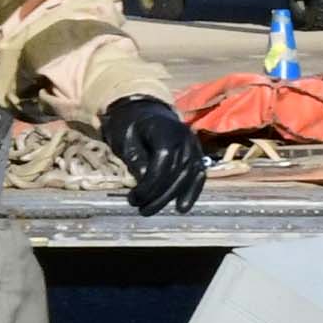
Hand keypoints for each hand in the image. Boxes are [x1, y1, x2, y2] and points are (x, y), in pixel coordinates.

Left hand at [97, 91, 206, 217]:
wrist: (145, 112)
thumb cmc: (131, 126)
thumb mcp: (124, 139)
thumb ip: (135, 159)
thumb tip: (144, 181)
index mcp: (165, 129)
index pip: (164, 159)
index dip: (150, 183)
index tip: (134, 197)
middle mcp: (185, 137)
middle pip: (177, 171)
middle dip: (158, 195)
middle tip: (140, 208)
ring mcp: (194, 146)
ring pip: (188, 177)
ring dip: (170, 198)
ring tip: (150, 210)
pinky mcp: (197, 155)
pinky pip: (198, 176)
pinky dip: (191, 193)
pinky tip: (182, 208)